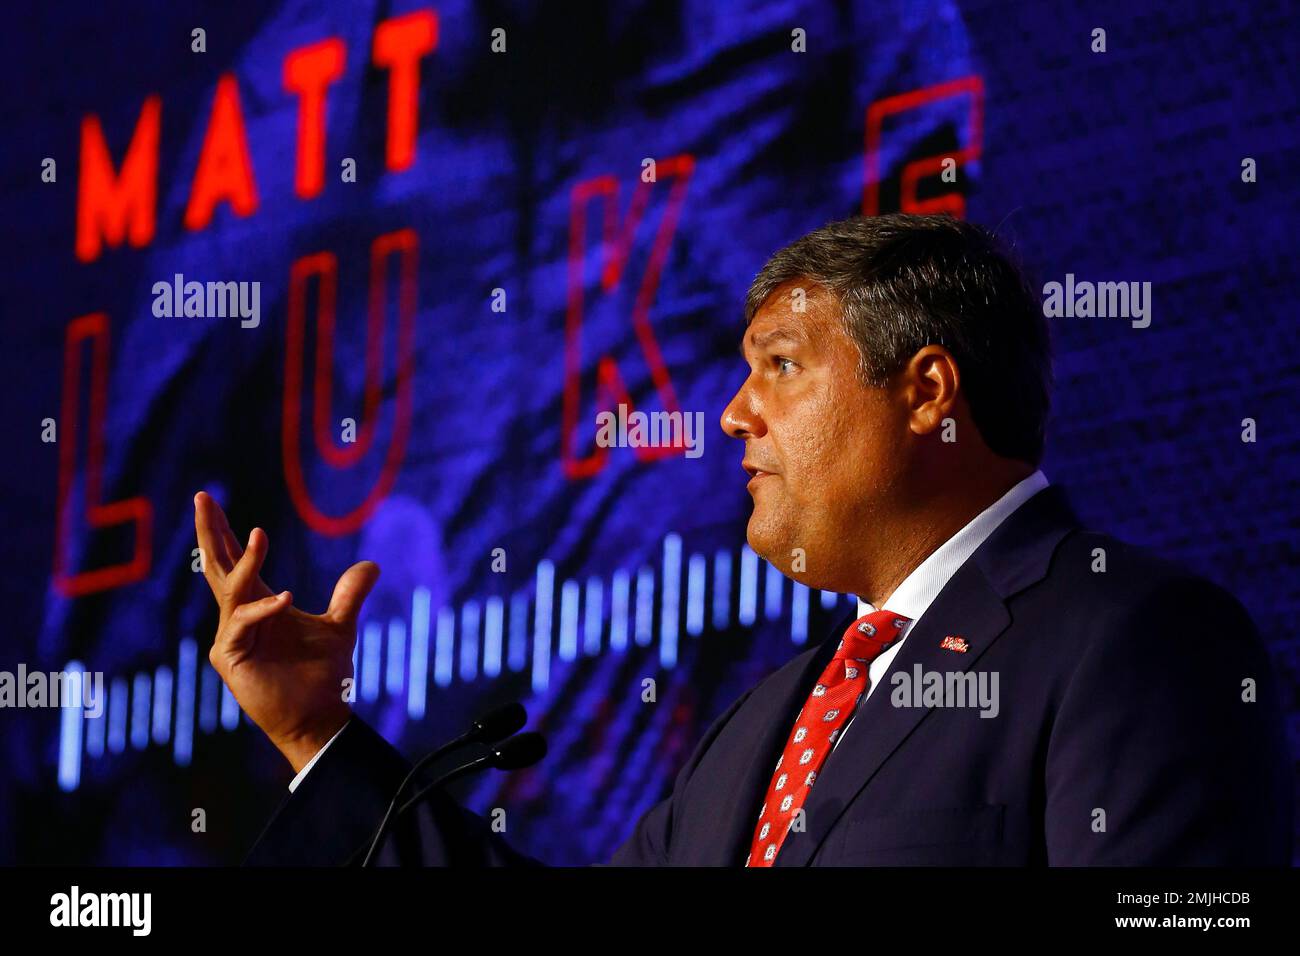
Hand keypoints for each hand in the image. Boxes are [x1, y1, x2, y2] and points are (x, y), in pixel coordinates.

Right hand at [194, 491, 379, 772]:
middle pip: (219, 566)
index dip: (226, 532)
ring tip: (260, 535)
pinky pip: (241, 623)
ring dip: (245, 562)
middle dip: (211, 532)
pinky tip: (285, 599)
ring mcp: (231, 637)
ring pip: (232, 590)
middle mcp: (239, 617)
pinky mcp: (230, 657)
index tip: (210, 500)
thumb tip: (372, 565)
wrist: (320, 716)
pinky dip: (262, 609)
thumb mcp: (340, 626)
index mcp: (258, 604)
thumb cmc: (322, 675)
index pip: (236, 561)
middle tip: (202, 497)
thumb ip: (350, 595)